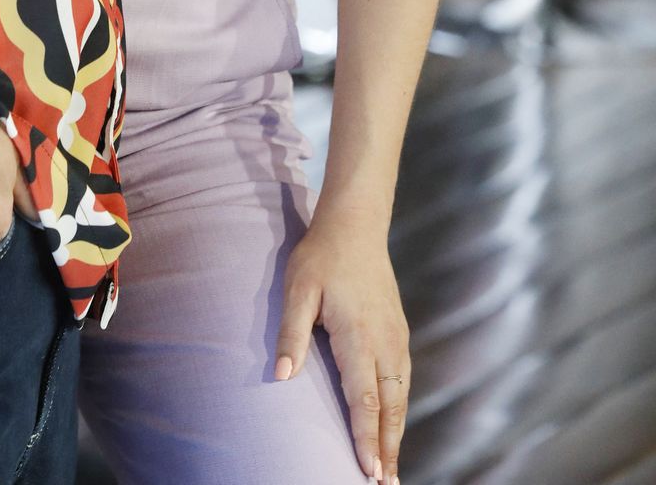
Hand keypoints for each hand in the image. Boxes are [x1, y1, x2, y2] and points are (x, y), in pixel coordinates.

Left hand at [274, 212, 409, 482]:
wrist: (356, 225)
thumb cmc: (321, 256)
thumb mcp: (298, 289)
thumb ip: (291, 334)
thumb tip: (282, 377)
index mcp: (359, 335)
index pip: (365, 398)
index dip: (366, 438)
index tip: (369, 471)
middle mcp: (385, 341)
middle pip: (390, 406)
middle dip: (388, 448)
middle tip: (385, 484)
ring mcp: (396, 337)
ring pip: (400, 396)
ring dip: (397, 433)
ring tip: (391, 469)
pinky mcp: (399, 331)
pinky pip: (403, 380)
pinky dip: (400, 409)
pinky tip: (393, 425)